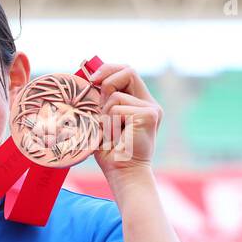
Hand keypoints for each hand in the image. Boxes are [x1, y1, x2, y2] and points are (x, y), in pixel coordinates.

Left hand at [88, 61, 162, 185]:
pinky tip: (116, 138)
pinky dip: (109, 124)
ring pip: (114, 96)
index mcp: (140, 103)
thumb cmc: (110, 151)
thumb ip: (103, 102)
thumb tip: (90, 80)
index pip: (128, 72)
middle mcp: (149, 103)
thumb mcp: (103, 121)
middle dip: (106, 81)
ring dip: (104, 116)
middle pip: (128, 72)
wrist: (122, 173)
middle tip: (96, 98)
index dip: (109, 69)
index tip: (91, 78)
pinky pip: (116, 109)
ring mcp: (151, 108)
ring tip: (110, 134)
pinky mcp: (148, 114)